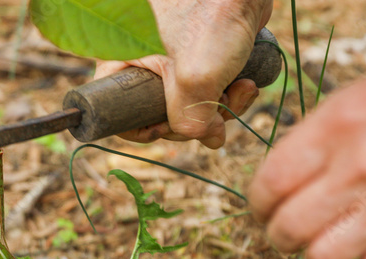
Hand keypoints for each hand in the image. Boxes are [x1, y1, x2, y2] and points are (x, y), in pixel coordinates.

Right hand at [94, 0, 271, 147]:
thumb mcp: (194, 78)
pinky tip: (247, 82)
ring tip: (242, 90)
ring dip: (220, 108)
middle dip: (196, 119)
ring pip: (190, 103)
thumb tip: (208, 139)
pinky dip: (229, 92)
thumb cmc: (210, 12)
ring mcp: (174, 58)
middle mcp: (145, 61)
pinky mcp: (201, 53)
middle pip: (162, 113)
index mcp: (125, 61)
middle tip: (220, 113)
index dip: (144, 128)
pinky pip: (209, 88)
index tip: (171, 128)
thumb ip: (191, 121)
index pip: (119, 112)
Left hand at [250, 36, 365, 258]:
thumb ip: (316, 140)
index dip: (258, 206)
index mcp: (337, 126)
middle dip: (281, 235)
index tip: (264, 209)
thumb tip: (279, 183)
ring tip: (331, 239)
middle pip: (287, 230)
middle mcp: (361, 167)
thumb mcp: (361, 96)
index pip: (267, 186)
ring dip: (320, 253)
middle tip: (291, 231)